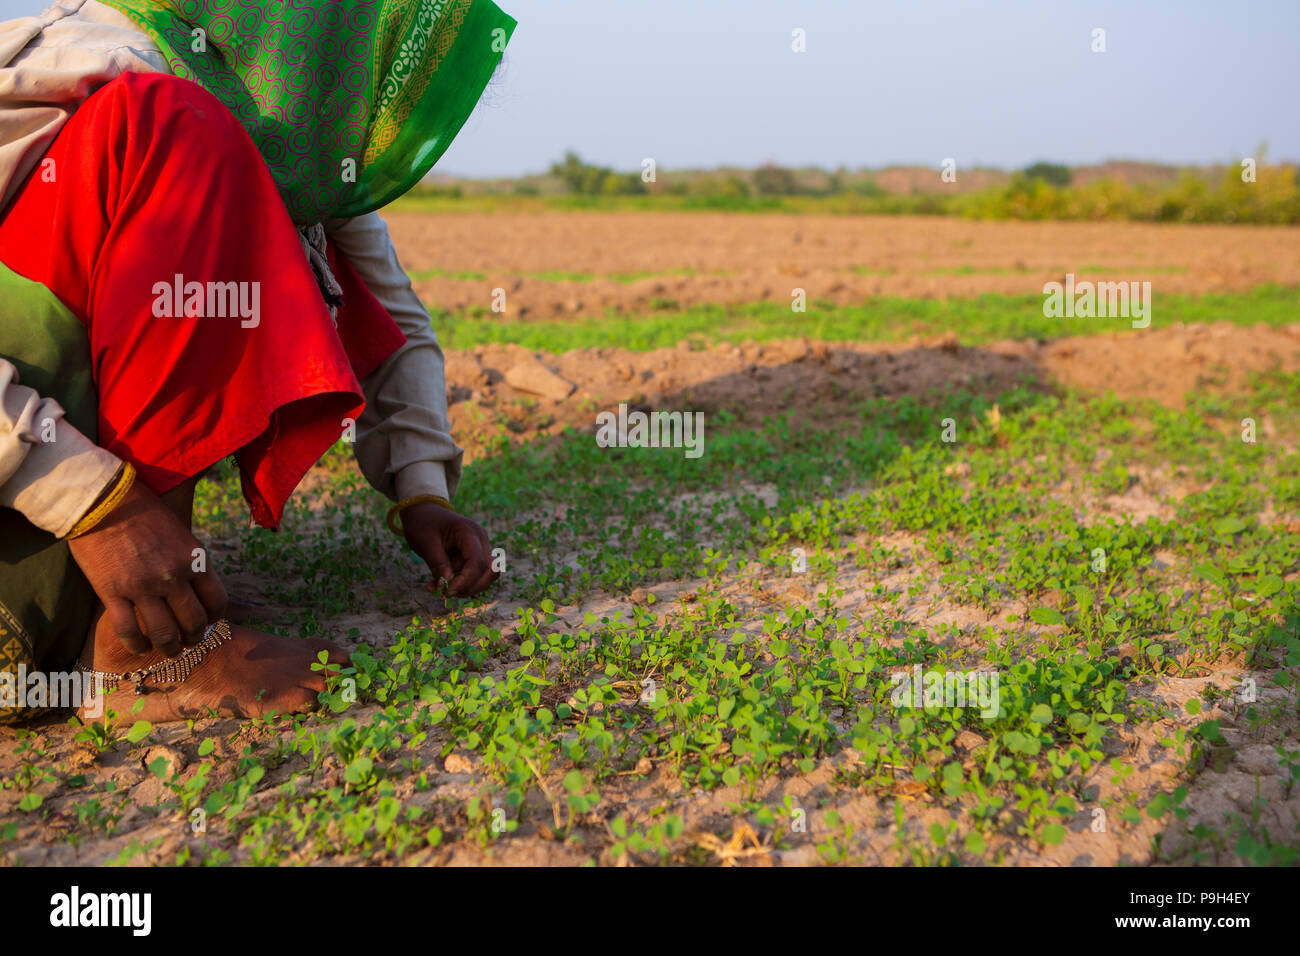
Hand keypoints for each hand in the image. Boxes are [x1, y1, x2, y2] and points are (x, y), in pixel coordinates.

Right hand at [67, 481, 227, 656]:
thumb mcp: (181, 533)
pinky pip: (129, 631)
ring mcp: (143, 586)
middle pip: (194, 622)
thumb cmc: (144, 513)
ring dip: (170, 648)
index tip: (207, 622)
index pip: (217, 601)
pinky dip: (137, 645)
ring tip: (169, 650)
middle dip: (194, 637)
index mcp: (195, 559)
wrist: (104, 500)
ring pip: (165, 633)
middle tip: (188, 642)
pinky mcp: (112, 592)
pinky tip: (139, 647)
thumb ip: (190, 562)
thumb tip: (198, 589)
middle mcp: (173, 575)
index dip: (214, 618)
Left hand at [400, 502, 496, 597]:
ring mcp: (481, 545)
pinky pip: (478, 572)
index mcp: (468, 531)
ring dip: (470, 586)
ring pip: (489, 573)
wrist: (424, 511)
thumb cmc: (423, 524)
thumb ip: (437, 564)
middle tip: (447, 593)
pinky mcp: (476, 553)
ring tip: (446, 589)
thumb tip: (446, 586)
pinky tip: (445, 583)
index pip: (477, 562)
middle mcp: (480, 538)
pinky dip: (465, 582)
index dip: (465, 581)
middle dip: (470, 586)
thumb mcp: (425, 544)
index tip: (447, 592)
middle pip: (489, 569)